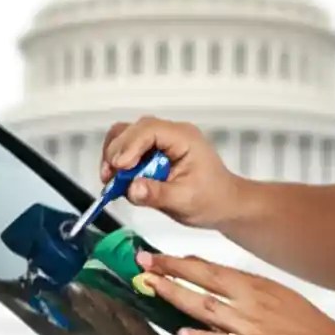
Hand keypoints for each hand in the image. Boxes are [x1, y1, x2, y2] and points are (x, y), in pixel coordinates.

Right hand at [100, 115, 247, 229]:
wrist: (224, 204)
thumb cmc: (212, 199)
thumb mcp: (184, 200)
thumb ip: (156, 194)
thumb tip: (132, 188)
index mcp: (183, 138)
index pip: (149, 130)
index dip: (129, 146)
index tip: (119, 167)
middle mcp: (171, 134)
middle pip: (132, 130)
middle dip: (117, 151)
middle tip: (109, 176)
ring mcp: (162, 142)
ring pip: (126, 137)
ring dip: (114, 156)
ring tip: (111, 179)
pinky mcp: (154, 153)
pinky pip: (129, 150)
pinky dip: (119, 164)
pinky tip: (119, 182)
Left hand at [136, 251, 334, 334]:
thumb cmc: (313, 332)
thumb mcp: (282, 299)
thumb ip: (251, 293)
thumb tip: (222, 284)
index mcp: (259, 287)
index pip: (213, 270)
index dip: (183, 263)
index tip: (160, 257)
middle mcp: (252, 303)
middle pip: (204, 281)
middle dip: (171, 270)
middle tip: (145, 263)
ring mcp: (252, 328)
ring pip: (206, 307)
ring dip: (176, 296)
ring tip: (152, 287)